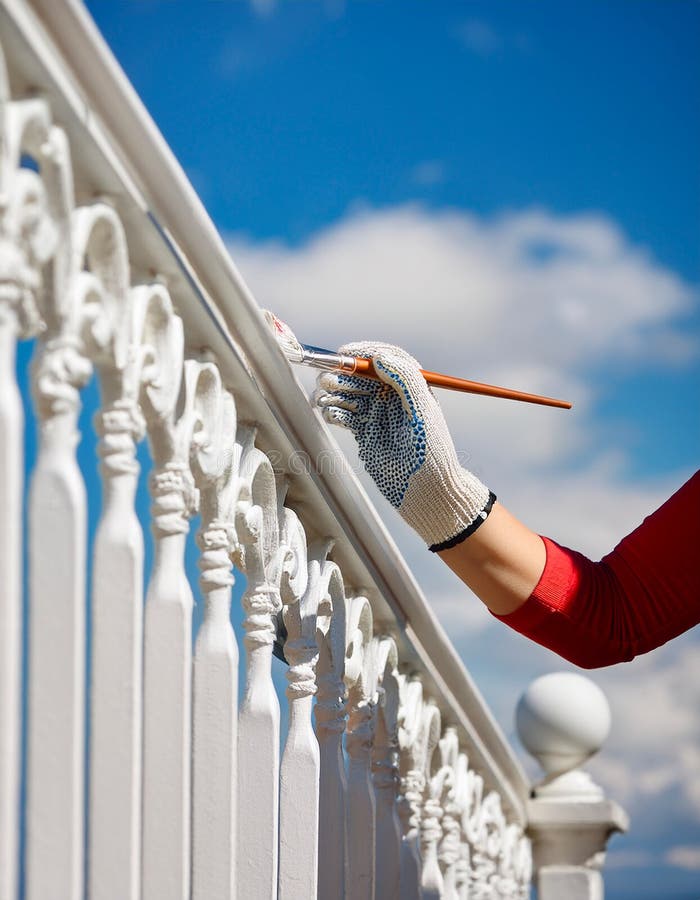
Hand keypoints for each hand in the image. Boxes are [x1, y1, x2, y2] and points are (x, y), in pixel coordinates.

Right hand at [314, 342, 493, 549]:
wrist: (427, 490)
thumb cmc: (432, 451)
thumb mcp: (422, 410)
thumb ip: (405, 379)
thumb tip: (380, 357)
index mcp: (410, 386)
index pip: (385, 359)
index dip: (364, 353)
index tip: (344, 354)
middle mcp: (393, 397)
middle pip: (362, 376)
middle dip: (343, 374)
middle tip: (327, 379)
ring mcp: (378, 414)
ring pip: (350, 394)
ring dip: (335, 393)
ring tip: (323, 398)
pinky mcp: (366, 433)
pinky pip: (345, 415)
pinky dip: (334, 411)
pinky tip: (330, 413)